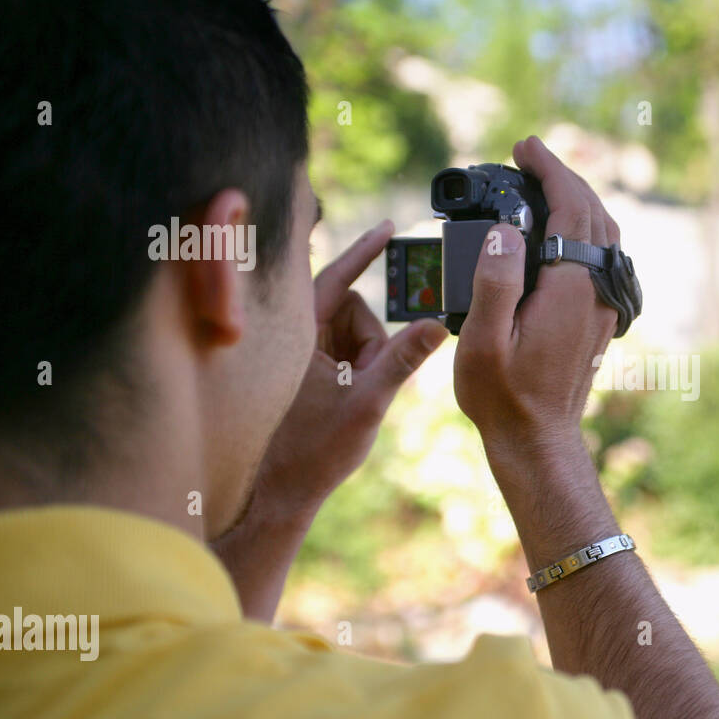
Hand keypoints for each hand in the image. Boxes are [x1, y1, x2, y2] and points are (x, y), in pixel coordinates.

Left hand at [253, 220, 448, 519]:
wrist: (282, 491)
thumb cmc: (314, 450)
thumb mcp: (369, 402)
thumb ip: (403, 359)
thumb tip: (436, 325)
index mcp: (300, 334)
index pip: (339, 278)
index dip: (365, 251)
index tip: (389, 227)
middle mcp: (296, 337)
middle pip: (352, 311)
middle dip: (370, 341)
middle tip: (364, 383)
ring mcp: (301, 355)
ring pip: (351, 335)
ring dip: (364, 361)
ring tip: (351, 399)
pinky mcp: (305, 372)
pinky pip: (344, 354)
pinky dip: (356, 371)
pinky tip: (344, 402)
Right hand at [453, 135, 619, 459]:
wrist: (538, 440)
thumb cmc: (503, 396)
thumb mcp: (481, 341)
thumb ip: (494, 282)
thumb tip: (506, 231)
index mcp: (569, 289)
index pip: (571, 208)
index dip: (550, 169)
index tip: (524, 146)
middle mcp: (595, 292)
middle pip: (594, 212)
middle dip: (563, 175)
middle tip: (528, 156)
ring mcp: (603, 305)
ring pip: (606, 233)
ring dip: (578, 199)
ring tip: (543, 183)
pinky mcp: (601, 318)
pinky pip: (603, 256)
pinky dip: (585, 228)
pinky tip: (562, 231)